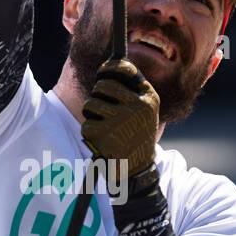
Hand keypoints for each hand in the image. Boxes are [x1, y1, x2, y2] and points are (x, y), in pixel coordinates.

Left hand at [80, 57, 159, 187]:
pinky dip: (90, 131)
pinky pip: (87, 123)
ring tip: (104, 125)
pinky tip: (102, 140)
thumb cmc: (137, 135)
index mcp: (149, 98)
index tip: (103, 69)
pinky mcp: (105, 134)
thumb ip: (132, 90)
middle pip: (103, 85)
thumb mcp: (144, 111)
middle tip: (104, 106)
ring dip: (92, 114)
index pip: (126, 69)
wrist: (138, 169)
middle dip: (99, 94)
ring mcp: (121, 120)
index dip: (110, 66)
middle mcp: (138, 107)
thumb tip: (109, 66)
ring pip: (91, 103)